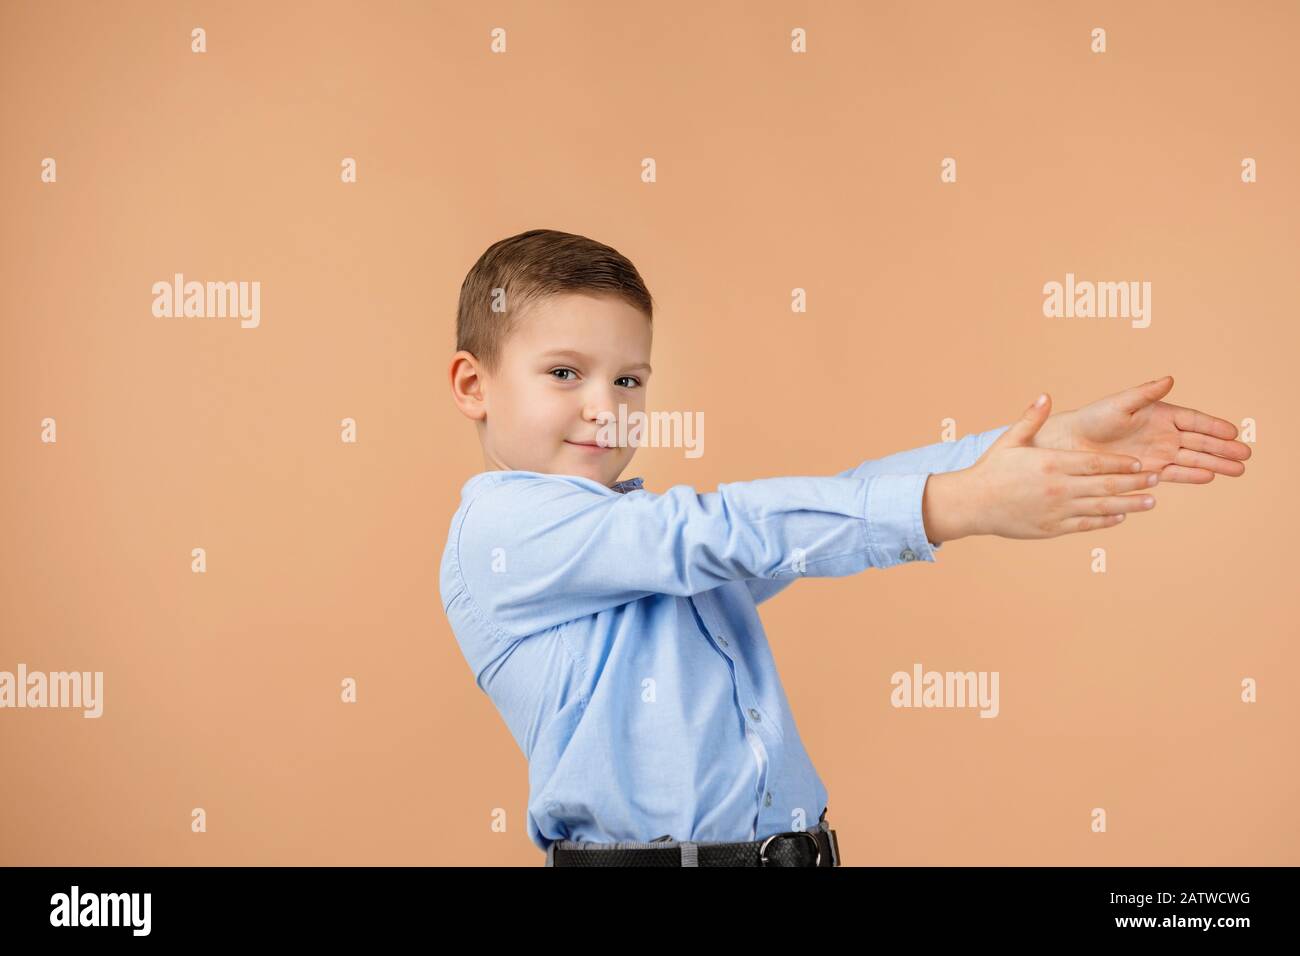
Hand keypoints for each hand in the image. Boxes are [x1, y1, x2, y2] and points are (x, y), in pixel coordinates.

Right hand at [924, 393, 1159, 541]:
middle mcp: (1059, 487)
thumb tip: (1045, 396)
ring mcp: (1057, 510)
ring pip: (1102, 507)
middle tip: (1156, 478)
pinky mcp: (1053, 527)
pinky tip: (1120, 515)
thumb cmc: (990, 470)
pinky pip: (1086, 524)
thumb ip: (1030, 419)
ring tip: (1150, 501)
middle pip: (1106, 485)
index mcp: (1051, 463)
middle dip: (1134, 482)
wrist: (972, 504)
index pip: (1096, 463)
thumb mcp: (1009, 440)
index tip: (1139, 463)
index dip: (1121, 463)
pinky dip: (1106, 520)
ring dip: (1129, 503)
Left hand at [1037, 376, 1249, 483]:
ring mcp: (1157, 454)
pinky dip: (1191, 475)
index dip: (1215, 426)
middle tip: (1247, 454)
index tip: (1235, 432)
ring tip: (1238, 470)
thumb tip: (1169, 379)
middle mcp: (1163, 435)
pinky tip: (1209, 477)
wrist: (1072, 443)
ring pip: (1192, 459)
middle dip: (1224, 448)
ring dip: (1215, 464)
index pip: (1195, 420)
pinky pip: (1175, 473)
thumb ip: (1146, 393)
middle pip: (1200, 442)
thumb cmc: (1093, 418)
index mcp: (1160, 414)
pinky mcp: (1147, 470)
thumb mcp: (1120, 403)